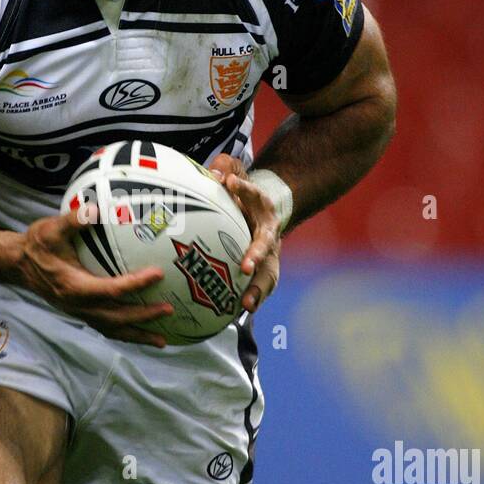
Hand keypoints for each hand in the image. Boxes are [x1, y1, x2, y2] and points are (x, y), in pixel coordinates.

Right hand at [16, 206, 172, 346]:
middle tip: (168, 309)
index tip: (157, 274)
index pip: (110, 290)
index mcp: (73, 286)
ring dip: (138, 335)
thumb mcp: (50, 229)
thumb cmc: (37, 245)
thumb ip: (73, 221)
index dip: (134, 284)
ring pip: (113, 329)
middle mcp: (78, 305)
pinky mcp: (81, 313)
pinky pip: (107, 328)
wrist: (20, 264)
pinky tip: (143, 333)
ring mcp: (80, 312)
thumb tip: (95, 210)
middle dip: (143, 317)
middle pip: (116, 317)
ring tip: (163, 340)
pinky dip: (127, 333)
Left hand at [208, 154, 280, 313]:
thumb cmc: (241, 194)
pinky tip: (236, 314)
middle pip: (267, 245)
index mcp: (264, 208)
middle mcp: (269, 234)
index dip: (246, 190)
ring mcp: (268, 256)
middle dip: (258, 256)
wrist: (261, 213)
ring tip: (245, 304)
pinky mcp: (262, 273)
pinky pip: (259, 291)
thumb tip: (214, 174)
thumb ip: (226, 168)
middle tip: (247, 266)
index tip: (232, 183)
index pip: (256, 196)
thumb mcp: (235, 173)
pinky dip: (251, 301)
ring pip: (268, 275)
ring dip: (258, 290)